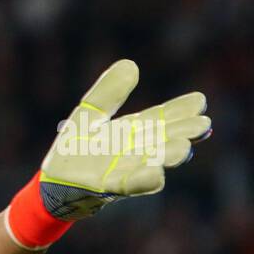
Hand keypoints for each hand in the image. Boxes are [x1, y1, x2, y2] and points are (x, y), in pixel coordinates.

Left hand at [38, 59, 211, 219]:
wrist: (51, 183)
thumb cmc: (74, 150)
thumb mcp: (89, 115)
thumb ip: (108, 93)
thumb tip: (131, 64)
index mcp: (131, 133)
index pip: (160, 119)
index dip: (180, 111)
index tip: (200, 101)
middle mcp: (133, 152)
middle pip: (161, 141)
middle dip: (181, 134)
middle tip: (202, 125)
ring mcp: (122, 171)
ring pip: (150, 163)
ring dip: (167, 156)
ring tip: (184, 148)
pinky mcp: (106, 189)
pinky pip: (128, 185)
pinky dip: (142, 179)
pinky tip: (157, 172)